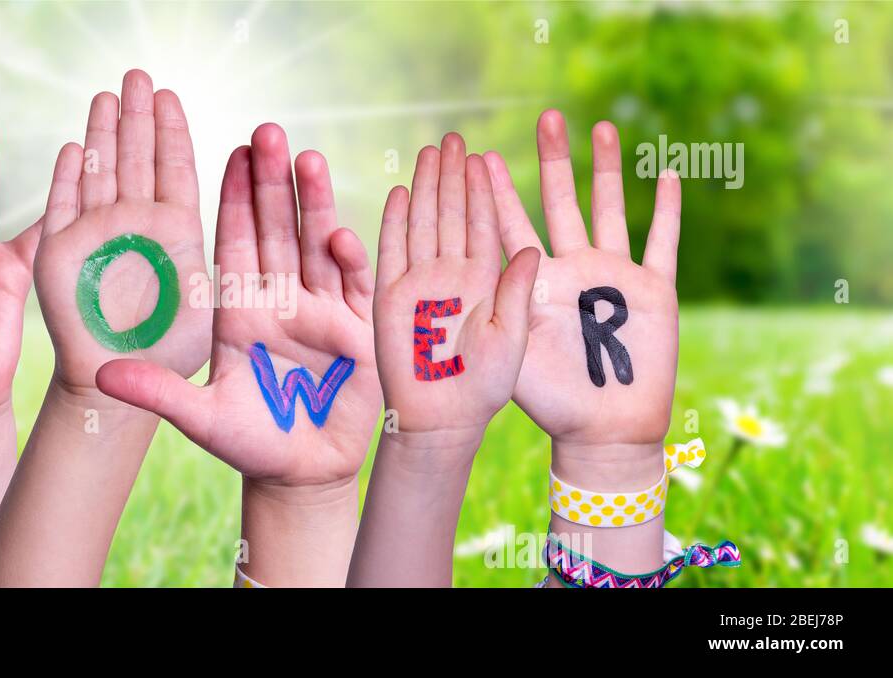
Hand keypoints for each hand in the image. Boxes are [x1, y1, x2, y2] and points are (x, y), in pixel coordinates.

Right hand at [30, 70, 210, 397]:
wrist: (117, 380)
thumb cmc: (168, 351)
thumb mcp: (205, 308)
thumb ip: (217, 273)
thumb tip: (237, 237)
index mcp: (174, 229)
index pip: (173, 168)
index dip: (170, 132)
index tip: (170, 95)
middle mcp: (135, 223)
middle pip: (136, 158)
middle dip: (137, 117)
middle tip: (139, 74)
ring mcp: (96, 233)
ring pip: (100, 172)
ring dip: (103, 134)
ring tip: (107, 95)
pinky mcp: (60, 253)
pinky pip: (62, 208)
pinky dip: (66, 179)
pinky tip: (74, 148)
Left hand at [96, 122, 380, 488]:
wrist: (301, 473)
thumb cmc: (248, 443)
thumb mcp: (198, 416)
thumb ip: (156, 392)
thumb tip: (100, 376)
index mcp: (238, 308)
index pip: (236, 241)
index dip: (235, 198)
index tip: (230, 151)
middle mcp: (279, 299)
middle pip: (276, 229)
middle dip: (272, 182)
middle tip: (267, 131)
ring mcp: (319, 310)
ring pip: (315, 244)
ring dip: (314, 203)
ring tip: (307, 158)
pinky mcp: (355, 330)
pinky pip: (352, 287)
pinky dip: (348, 261)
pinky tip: (340, 235)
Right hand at [373, 134, 539, 447]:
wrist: (441, 420)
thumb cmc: (483, 388)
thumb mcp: (512, 337)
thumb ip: (518, 292)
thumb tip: (537, 249)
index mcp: (484, 281)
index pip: (483, 223)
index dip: (483, 189)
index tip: (485, 155)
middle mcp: (451, 275)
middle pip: (451, 214)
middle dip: (453, 176)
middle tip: (456, 138)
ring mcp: (419, 283)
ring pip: (422, 225)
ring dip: (425, 188)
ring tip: (430, 152)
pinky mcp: (389, 298)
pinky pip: (392, 252)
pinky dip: (394, 222)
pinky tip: (399, 191)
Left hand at [483, 111, 680, 452]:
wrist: (602, 432)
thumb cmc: (550, 400)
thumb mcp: (515, 347)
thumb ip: (505, 300)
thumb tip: (491, 254)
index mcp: (535, 283)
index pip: (511, 227)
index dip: (498, 192)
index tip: (480, 157)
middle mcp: (574, 271)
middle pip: (562, 203)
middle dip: (554, 161)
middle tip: (546, 117)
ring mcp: (614, 277)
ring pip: (612, 210)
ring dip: (608, 170)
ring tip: (602, 127)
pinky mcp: (654, 291)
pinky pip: (663, 242)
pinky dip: (668, 210)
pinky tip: (668, 173)